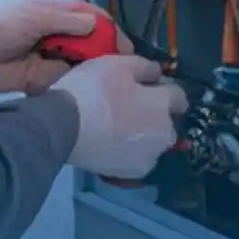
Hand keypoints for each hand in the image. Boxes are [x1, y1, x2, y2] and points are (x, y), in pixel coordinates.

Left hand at [0, 0, 133, 94]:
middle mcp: (57, 34)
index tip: (125, 46)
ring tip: (109, 80)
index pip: (91, 17)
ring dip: (93, 69)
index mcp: (55, 13)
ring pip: (80, 62)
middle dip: (106, 51)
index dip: (109, 29)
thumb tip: (97, 25)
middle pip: (90, 41)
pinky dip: (76, 84)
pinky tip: (88, 89)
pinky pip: (65, 81)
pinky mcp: (41, 79)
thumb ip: (66, 20)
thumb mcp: (33, 16)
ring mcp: (50, 57)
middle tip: (121, 67)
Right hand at [51, 55, 188, 178]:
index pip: (178, 95)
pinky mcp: (133, 174)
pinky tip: (113, 144)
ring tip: (118, 127)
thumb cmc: (93, 90)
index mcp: (165, 105)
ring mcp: (151, 156)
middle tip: (128, 107)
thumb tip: (158, 73)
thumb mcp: (119, 64)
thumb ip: (146, 67)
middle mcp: (166, 133)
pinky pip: (139, 158)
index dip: (162, 88)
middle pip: (167, 121)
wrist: (61, 127)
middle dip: (156, 113)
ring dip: (144, 134)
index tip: (144, 85)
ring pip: (154, 141)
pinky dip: (131, 152)